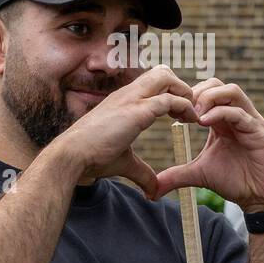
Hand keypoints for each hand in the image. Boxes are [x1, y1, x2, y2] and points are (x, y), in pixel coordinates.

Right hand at [49, 65, 196, 197]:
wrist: (71, 157)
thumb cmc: (91, 158)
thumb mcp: (124, 162)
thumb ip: (142, 173)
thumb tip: (153, 191)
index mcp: (122, 100)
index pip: (152, 81)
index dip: (170, 92)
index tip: (180, 113)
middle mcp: (127, 94)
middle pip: (161, 71)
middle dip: (181, 86)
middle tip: (189, 110)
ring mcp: (131, 100)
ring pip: (166, 77)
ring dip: (184, 93)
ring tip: (192, 114)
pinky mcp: (136, 111)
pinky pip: (169, 99)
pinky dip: (185, 107)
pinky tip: (190, 121)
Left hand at [153, 78, 263, 212]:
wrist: (263, 199)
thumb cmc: (238, 182)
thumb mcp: (200, 175)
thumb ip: (177, 175)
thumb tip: (153, 189)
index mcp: (222, 120)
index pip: (204, 93)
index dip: (185, 97)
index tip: (169, 111)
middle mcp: (236, 115)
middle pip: (216, 84)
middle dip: (196, 92)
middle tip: (181, 110)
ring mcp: (249, 120)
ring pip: (231, 91)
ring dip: (209, 98)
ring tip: (193, 115)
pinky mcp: (259, 131)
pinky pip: (240, 112)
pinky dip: (221, 113)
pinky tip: (204, 123)